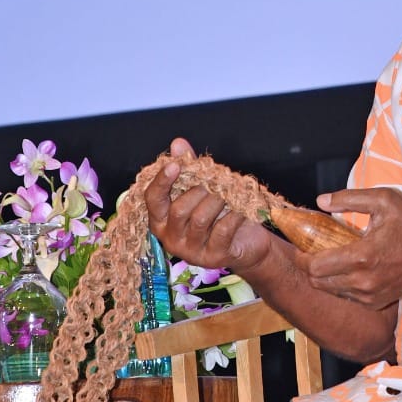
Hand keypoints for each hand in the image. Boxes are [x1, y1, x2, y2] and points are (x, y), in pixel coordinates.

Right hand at [144, 138, 271, 273]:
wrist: (248, 244)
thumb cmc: (221, 214)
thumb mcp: (204, 190)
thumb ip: (189, 168)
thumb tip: (178, 143)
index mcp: (162, 221)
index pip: (153, 200)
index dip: (162, 181)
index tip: (175, 164)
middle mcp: (171, 240)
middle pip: (179, 209)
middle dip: (200, 191)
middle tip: (216, 184)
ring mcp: (192, 252)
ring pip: (201, 219)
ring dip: (218, 201)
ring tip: (228, 196)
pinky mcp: (214, 258)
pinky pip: (223, 230)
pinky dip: (234, 214)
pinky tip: (240, 209)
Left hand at [305, 188, 401, 308]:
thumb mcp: (384, 200)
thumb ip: (348, 199)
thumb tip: (321, 201)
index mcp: (361, 257)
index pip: (315, 267)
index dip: (301, 257)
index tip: (300, 247)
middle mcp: (364, 281)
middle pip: (318, 283)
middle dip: (310, 268)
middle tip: (313, 252)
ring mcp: (372, 295)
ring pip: (333, 292)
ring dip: (327, 278)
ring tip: (332, 259)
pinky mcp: (380, 302)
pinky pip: (351, 298)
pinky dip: (344, 286)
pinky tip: (351, 270)